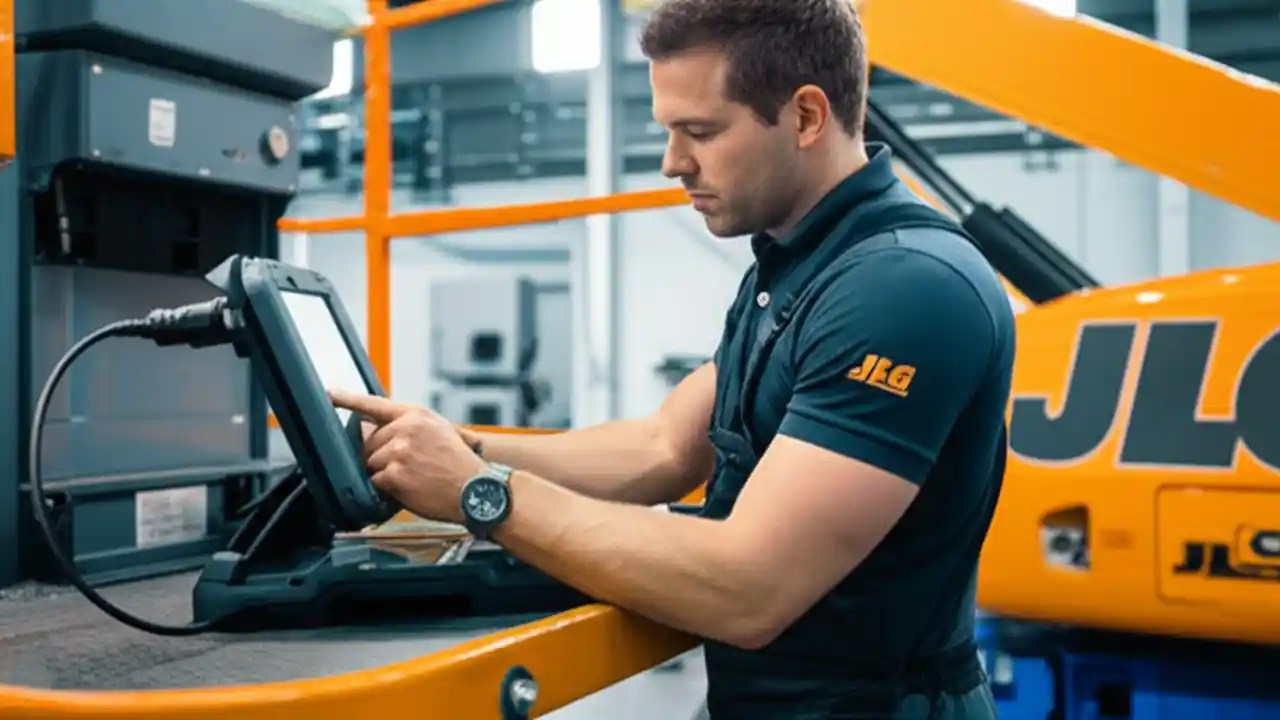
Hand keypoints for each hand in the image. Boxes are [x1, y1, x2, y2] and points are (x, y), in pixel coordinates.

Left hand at [329, 390, 488, 523]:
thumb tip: (380, 431)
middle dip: (381, 457)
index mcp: (416, 415)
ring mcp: (399, 450)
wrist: (477, 490)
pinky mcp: (395, 473)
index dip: (349, 399)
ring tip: (414, 478)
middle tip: (408, 468)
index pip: (375, 405)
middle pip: (370, 443)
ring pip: (372, 464)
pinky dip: (388, 489)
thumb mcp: (441, 432)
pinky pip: (376, 482)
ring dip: (386, 474)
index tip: (330, 394)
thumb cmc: (461, 466)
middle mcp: (406, 428)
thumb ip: (411, 427)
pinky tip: (411, 488)